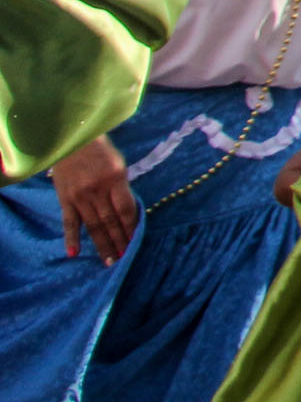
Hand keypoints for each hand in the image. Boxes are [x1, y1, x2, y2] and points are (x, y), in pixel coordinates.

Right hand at [51, 136, 136, 264]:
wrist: (72, 140)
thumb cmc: (100, 152)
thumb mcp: (118, 165)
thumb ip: (122, 189)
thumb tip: (127, 214)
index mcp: (115, 178)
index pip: (126, 209)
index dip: (131, 227)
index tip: (136, 241)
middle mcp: (97, 189)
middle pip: (110, 221)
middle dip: (119, 241)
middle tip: (124, 258)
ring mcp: (79, 196)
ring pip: (93, 225)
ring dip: (102, 244)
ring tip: (109, 260)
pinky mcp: (64, 199)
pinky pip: (69, 222)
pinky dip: (71, 238)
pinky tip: (74, 253)